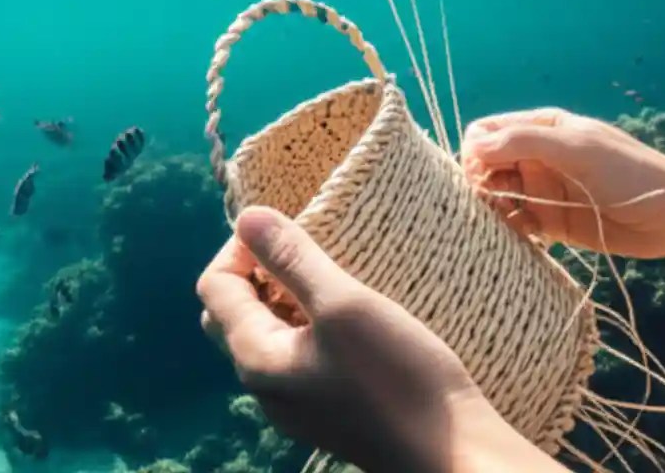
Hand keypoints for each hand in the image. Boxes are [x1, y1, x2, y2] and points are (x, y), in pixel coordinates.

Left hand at [196, 206, 550, 472]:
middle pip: (233, 312)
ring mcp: (294, 404)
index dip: (240, 247)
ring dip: (285, 297)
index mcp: (256, 359)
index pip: (215, 287)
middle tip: (304, 249)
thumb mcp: (344, 305)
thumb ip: (293, 260)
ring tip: (330, 276)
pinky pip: (296, 356)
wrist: (449, 455)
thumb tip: (248, 216)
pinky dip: (307, 324)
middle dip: (257, 271)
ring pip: (266, 334)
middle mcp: (264, 387)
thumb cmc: (399, 378)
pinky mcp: (325, 410)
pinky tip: (349, 317)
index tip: (286, 228)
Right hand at [461, 107, 664, 258]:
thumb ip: (523, 142)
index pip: (487, 132)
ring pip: (498, 196)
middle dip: (480, 183)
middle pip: (486, 166)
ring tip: (507, 222)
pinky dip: (511, 229)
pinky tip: (523, 237)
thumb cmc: (628, 172)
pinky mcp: (551, 221)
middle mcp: (537, 157)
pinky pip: (517, 223)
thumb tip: (473, 146)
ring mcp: (543, 189)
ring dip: (493, 209)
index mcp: (542, 127)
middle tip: (491, 203)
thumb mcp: (575, 148)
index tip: (480, 174)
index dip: (475, 152)